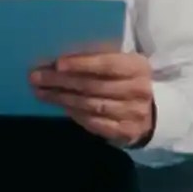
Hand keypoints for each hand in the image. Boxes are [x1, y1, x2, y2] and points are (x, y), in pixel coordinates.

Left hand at [31, 52, 154, 147]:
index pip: (107, 64)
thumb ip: (101, 59)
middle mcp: (138, 90)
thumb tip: (62, 60)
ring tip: (41, 92)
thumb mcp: (125, 64)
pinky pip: (94, 122)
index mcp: (138, 67)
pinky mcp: (125, 132)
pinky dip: (76, 114)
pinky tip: (61, 106)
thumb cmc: (131, 80)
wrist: (156, 111)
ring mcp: (133, 113)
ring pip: (91, 105)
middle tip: (37, 77)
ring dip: (62, 98)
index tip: (58, 63)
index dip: (82, 64)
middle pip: (93, 86)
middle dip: (62, 81)